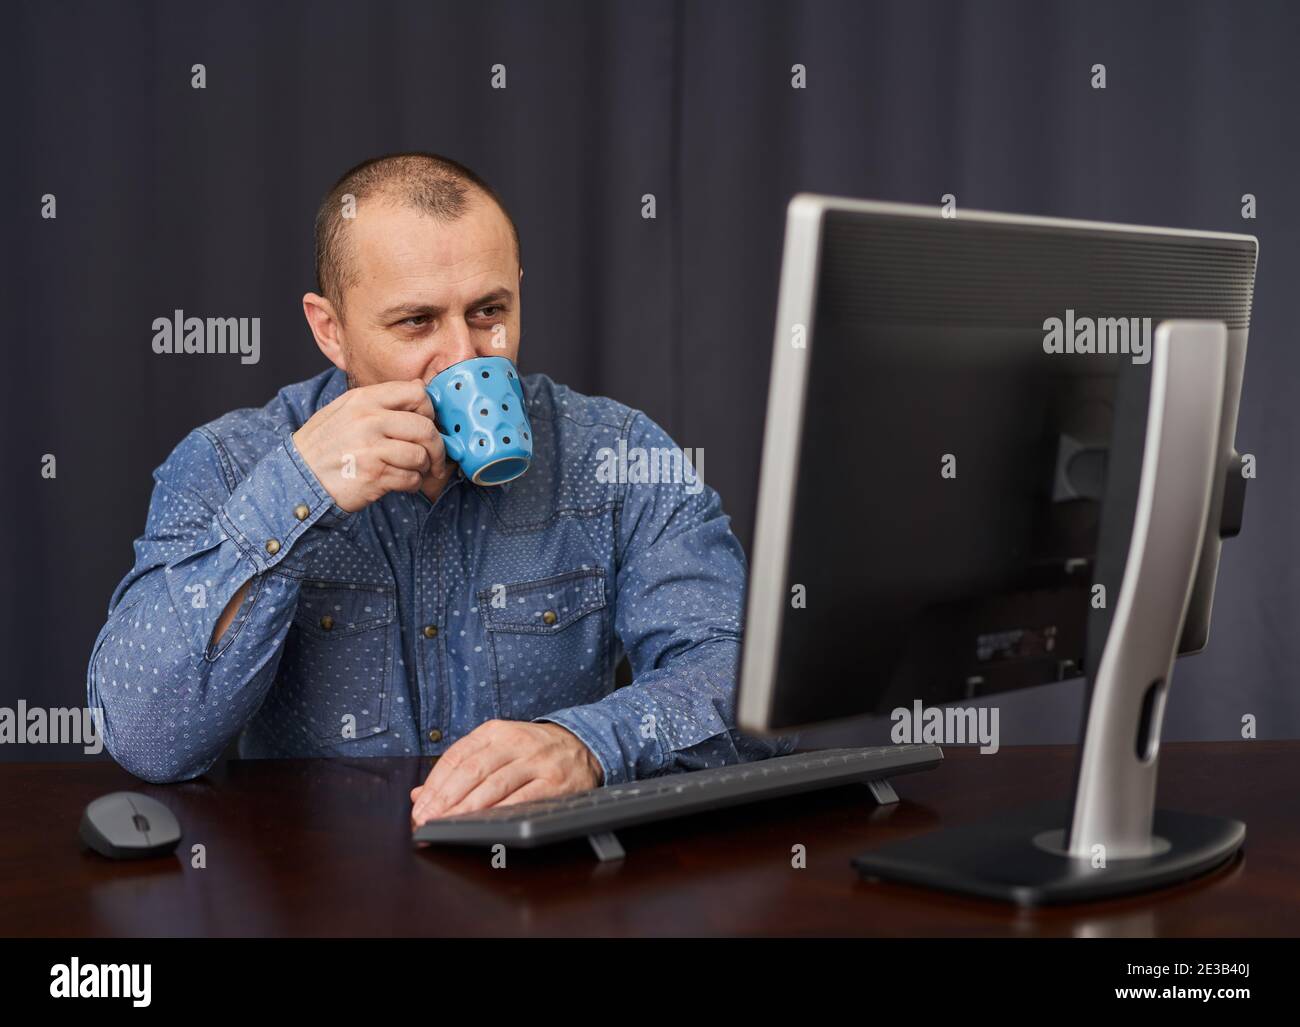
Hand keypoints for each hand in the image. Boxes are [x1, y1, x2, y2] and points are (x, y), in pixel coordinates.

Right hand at [292, 379, 455, 512]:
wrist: (297, 477)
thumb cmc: (323, 446)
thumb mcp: (344, 410)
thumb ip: (379, 400)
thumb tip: (417, 388)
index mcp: (363, 400)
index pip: (415, 392)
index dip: (428, 409)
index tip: (428, 423)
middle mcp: (369, 420)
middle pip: (424, 427)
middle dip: (436, 446)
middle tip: (434, 457)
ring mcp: (371, 448)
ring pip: (421, 455)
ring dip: (423, 467)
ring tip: (413, 470)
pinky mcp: (375, 475)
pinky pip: (411, 478)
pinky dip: (412, 484)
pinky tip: (401, 483)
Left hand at [410, 720, 603, 826]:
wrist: (583, 745)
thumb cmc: (533, 750)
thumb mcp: (497, 747)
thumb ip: (460, 768)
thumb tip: (420, 794)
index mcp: (496, 731)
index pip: (457, 756)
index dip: (434, 784)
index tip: (420, 806)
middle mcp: (515, 742)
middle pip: (471, 771)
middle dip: (445, 799)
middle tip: (427, 819)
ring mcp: (536, 761)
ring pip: (494, 786)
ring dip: (466, 809)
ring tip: (447, 824)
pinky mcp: (554, 782)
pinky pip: (521, 800)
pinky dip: (499, 813)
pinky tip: (483, 824)